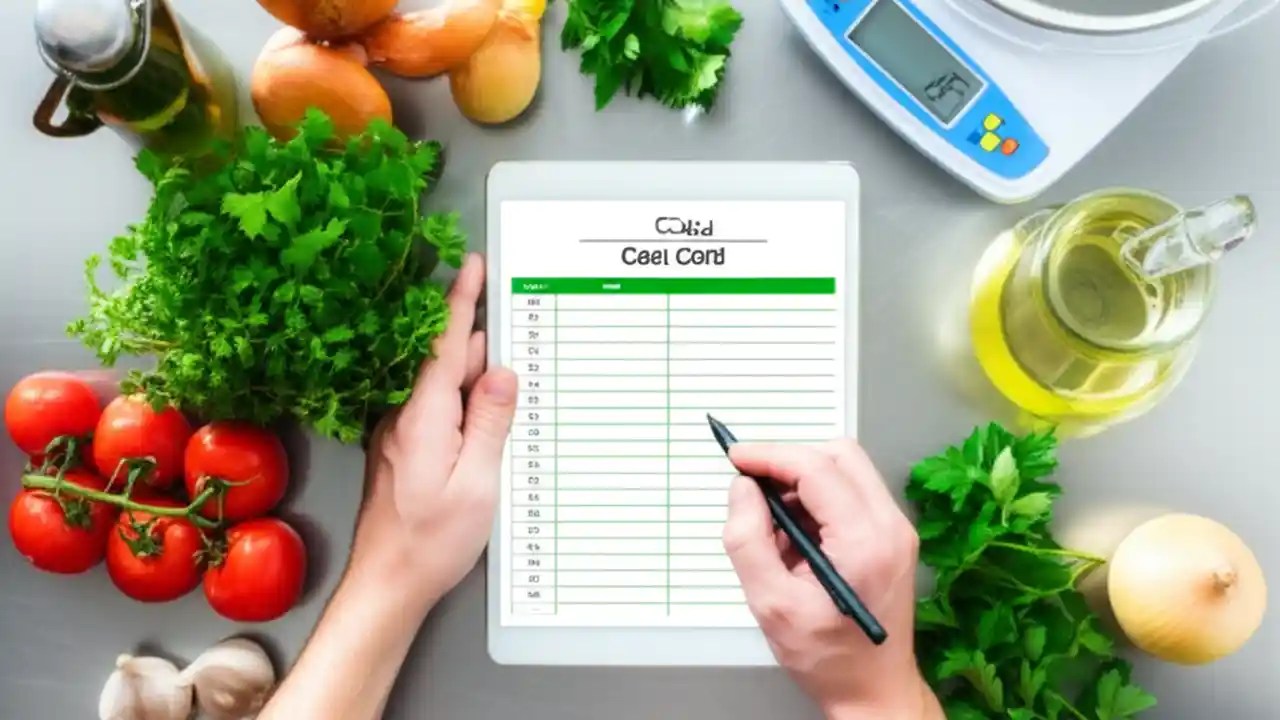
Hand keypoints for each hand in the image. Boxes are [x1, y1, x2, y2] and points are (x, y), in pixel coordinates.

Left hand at [348, 253, 516, 608]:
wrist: (388, 583)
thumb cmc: (431, 541)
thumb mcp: (478, 481)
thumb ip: (490, 422)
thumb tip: (502, 371)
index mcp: (423, 418)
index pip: (444, 344)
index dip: (461, 300)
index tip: (473, 265)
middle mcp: (404, 417)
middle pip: (446, 364)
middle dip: (481, 349)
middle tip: (519, 342)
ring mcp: (400, 433)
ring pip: (442, 388)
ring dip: (473, 382)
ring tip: (506, 400)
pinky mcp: (402, 449)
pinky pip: (435, 410)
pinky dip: (461, 406)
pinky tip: (482, 428)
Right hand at [723, 440, 942, 719]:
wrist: (874, 691)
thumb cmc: (829, 659)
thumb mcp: (771, 605)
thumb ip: (748, 541)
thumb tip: (742, 490)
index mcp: (865, 542)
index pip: (816, 468)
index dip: (770, 455)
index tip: (737, 458)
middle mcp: (890, 527)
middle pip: (838, 455)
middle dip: (789, 461)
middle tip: (754, 488)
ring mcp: (896, 530)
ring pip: (846, 469)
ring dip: (802, 482)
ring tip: (775, 530)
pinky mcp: (892, 536)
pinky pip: (851, 493)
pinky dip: (817, 500)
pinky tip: (796, 539)